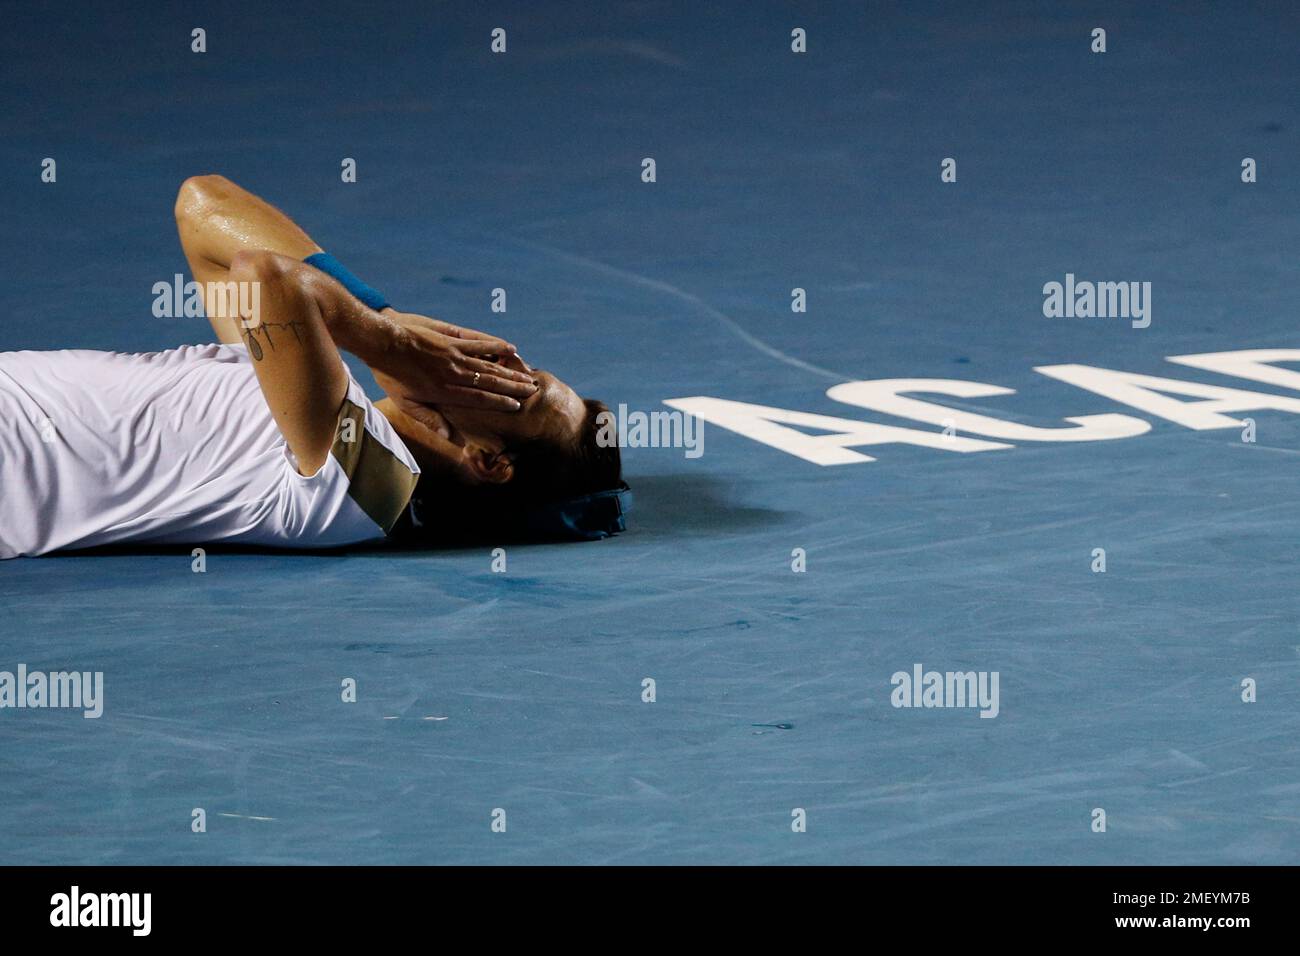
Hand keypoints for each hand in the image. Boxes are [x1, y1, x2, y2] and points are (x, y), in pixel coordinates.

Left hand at [374, 311, 537, 412]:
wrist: (382, 342)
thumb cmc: (391, 375)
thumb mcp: (405, 403)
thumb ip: (430, 420)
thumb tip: (450, 439)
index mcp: (445, 392)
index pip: (479, 399)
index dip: (499, 402)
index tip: (516, 406)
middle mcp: (454, 373)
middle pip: (490, 381)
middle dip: (513, 387)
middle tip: (531, 390)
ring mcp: (455, 354)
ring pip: (489, 363)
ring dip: (509, 370)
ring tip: (526, 374)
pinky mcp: (452, 337)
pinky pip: (478, 341)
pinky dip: (495, 345)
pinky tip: (510, 348)